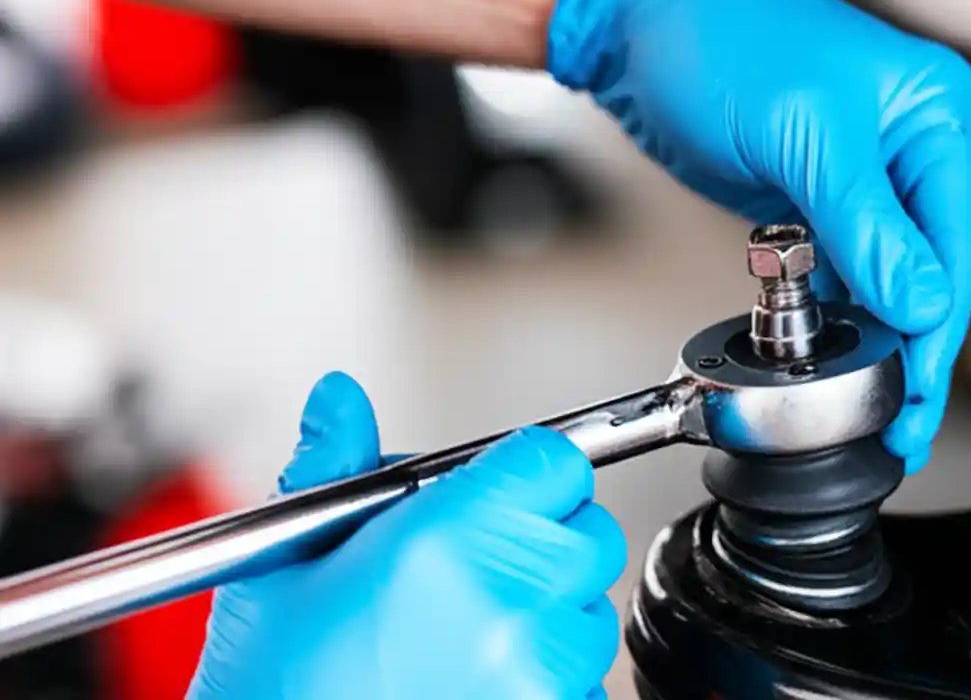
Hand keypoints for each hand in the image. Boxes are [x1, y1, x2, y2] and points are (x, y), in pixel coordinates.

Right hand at [187, 372, 625, 699]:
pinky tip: (483, 681)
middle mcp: (507, 600)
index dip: (529, 469)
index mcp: (445, 540)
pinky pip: (589, 679)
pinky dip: (553, 675)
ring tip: (471, 634)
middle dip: (545, 538)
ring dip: (552, 611)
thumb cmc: (276, 685)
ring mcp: (539, 669)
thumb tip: (340, 401)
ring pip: (593, 609)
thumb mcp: (284, 566)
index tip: (503, 488)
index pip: (555, 460)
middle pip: (588, 532)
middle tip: (479, 565)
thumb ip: (330, 468)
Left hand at [548, 0, 970, 471]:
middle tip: (904, 417)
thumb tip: (921, 302)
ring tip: (874, 400)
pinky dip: (841, 309)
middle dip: (918, 345)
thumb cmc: (723, 40)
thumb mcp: (806, 134)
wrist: (641, 27)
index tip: (920, 387)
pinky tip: (837, 346)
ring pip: (888, 273)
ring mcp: (858, 176)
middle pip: (931, 266)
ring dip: (881, 336)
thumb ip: (868, 226)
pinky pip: (844, 266)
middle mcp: (905, 147)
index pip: (955, 239)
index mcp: (930, 115)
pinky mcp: (813, 198)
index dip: (939, 323)